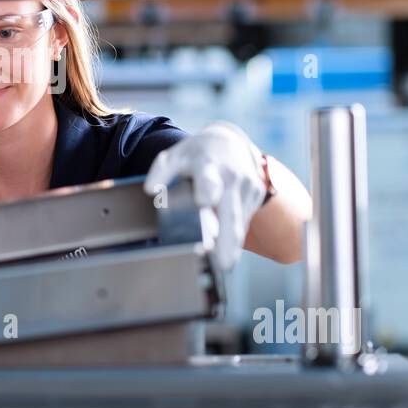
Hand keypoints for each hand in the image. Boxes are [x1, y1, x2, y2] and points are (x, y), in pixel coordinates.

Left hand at [143, 123, 267, 271]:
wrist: (230, 141)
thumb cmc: (197, 154)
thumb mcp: (176, 155)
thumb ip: (161, 171)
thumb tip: (150, 190)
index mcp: (207, 164)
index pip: (207, 178)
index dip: (207, 189)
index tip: (204, 201)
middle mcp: (231, 176)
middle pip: (230, 211)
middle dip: (228, 239)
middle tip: (223, 263)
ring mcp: (248, 187)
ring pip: (239, 222)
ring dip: (232, 246)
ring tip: (222, 265)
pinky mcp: (256, 196)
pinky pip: (243, 221)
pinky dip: (234, 237)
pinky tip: (225, 251)